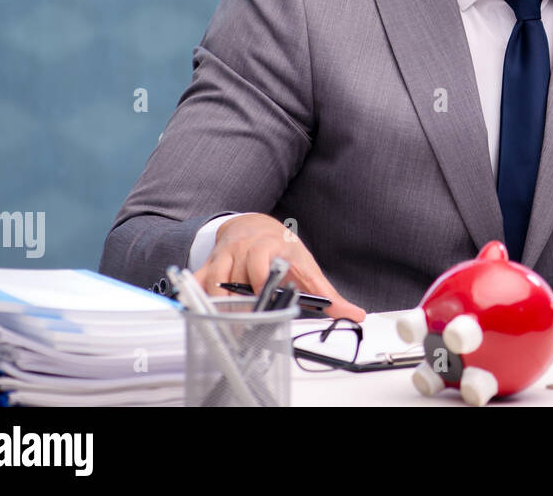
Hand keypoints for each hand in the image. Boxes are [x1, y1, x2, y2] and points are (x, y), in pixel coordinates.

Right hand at [191, 213, 364, 321]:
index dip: (262, 284)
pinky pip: (198, 282)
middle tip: (249, 326)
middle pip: (237, 279)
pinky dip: (197, 297)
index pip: (261, 264)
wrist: (253, 225)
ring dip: (221, 307)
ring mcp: (223, 256)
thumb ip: (327, 295)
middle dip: (242, 304)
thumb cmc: (282, 249)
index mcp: (269, 247)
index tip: (267, 305)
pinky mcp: (208, 265)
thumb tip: (356, 314)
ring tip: (232, 327)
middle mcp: (243, 249)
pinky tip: (205, 313)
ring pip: (215, 284)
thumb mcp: (307, 267)